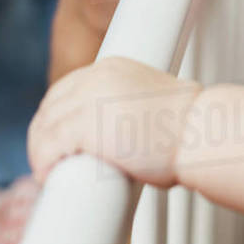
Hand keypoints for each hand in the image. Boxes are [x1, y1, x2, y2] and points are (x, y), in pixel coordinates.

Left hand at [28, 57, 200, 187]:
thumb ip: (126, 110)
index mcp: (114, 68)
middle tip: (50, 160)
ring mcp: (89, 98)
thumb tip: (116, 139)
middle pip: (51, 105)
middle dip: (43, 134)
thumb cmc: (189, 129)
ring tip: (49, 171)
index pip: (68, 88)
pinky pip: (48, 146)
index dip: (57, 116)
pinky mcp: (85, 124)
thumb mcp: (151, 104)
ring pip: (44, 127)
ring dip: (41, 151)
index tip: (57, 138)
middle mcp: (98, 76)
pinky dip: (43, 162)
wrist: (202, 132)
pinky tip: (50, 175)